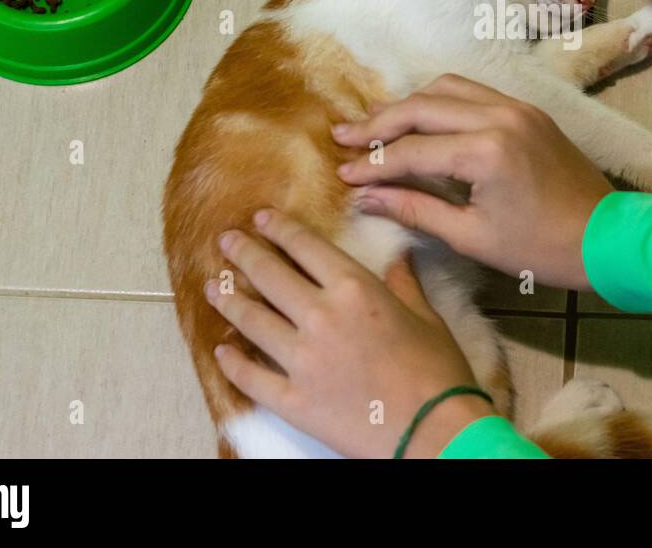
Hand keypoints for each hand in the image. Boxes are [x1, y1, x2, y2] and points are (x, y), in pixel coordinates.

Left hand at [207, 209, 492, 458]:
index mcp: (355, 290)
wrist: (436, 433)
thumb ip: (404, 284)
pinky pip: (252, 378)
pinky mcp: (294, 401)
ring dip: (228, 301)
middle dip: (244, 253)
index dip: (279, 229)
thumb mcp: (427, 318)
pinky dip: (233, 363)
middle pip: (270, 276)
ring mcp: (303, 360)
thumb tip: (399, 257)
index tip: (261, 218)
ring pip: (252, 321)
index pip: (306, 247)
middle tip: (226, 240)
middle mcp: (322, 317)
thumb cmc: (438, 372)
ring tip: (212, 287)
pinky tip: (221, 352)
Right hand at [332, 74, 612, 289]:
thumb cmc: (541, 249)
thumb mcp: (472, 237)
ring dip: (409, 105)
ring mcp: (516, 108)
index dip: (372, 164)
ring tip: (375, 126)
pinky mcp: (527, 111)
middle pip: (422, 106)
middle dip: (379, 124)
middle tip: (343, 139)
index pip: (411, 150)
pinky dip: (440, 102)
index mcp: (486, 151)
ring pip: (447, 88)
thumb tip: (367, 197)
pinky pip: (473, 92)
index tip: (342, 176)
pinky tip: (420, 120)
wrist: (608, 238)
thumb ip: (416, 210)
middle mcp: (499, 117)